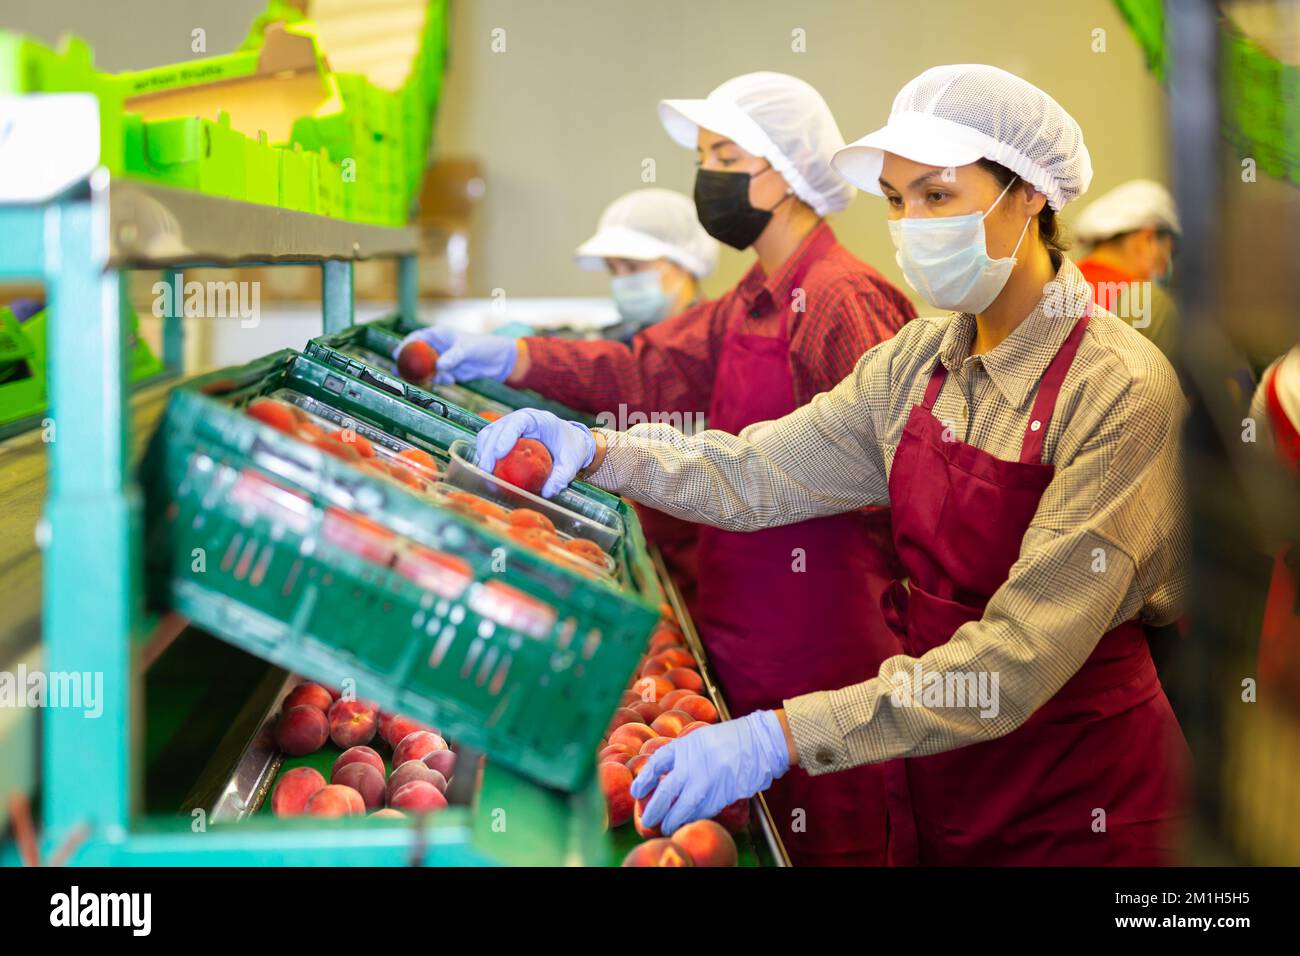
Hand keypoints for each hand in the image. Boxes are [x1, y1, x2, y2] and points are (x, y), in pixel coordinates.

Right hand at [394, 326, 516, 383]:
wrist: (498, 360)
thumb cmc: (483, 347)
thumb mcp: (467, 349)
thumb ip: (453, 357)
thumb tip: (439, 366)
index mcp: (439, 335)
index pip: (416, 338)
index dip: (405, 346)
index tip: (397, 354)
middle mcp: (437, 347)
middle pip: (416, 356)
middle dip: (409, 365)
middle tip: (401, 373)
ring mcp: (442, 360)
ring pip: (426, 369)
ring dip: (427, 376)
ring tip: (437, 379)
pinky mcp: (448, 372)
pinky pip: (437, 378)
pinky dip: (440, 380)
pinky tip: (451, 380)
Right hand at [474, 408, 595, 497]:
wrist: (570, 442)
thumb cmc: (571, 448)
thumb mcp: (572, 462)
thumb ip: (562, 476)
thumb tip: (548, 492)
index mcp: (538, 419)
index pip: (518, 421)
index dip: (506, 435)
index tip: (500, 453)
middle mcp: (521, 420)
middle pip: (498, 428)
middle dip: (489, 449)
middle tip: (487, 471)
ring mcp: (510, 427)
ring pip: (489, 434)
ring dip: (484, 453)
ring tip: (485, 474)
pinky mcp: (504, 437)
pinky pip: (489, 443)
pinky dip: (486, 456)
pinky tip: (488, 472)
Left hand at [629, 710, 790, 834]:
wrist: (759, 741)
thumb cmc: (728, 740)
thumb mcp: (700, 739)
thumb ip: (682, 755)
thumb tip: (662, 779)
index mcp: (686, 745)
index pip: (657, 763)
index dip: (644, 779)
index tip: (637, 791)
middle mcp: (694, 763)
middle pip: (666, 791)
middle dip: (654, 809)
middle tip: (648, 820)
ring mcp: (709, 780)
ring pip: (684, 808)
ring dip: (673, 820)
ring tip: (667, 826)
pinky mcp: (723, 794)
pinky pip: (703, 811)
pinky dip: (693, 818)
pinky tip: (688, 822)